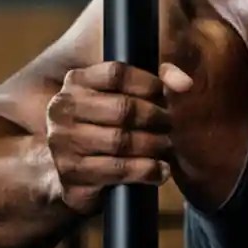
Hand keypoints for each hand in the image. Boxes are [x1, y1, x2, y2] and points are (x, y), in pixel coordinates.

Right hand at [46, 61, 193, 215]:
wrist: (76, 172)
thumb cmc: (108, 129)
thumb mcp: (124, 99)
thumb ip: (156, 82)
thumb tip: (185, 83)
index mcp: (75, 82)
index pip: (116, 73)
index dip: (148, 83)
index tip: (163, 95)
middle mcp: (62, 109)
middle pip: (123, 108)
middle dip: (155, 118)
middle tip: (170, 125)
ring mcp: (63, 142)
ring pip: (121, 140)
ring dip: (153, 145)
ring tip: (166, 145)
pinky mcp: (71, 173)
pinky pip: (119, 169)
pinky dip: (147, 170)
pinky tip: (161, 170)